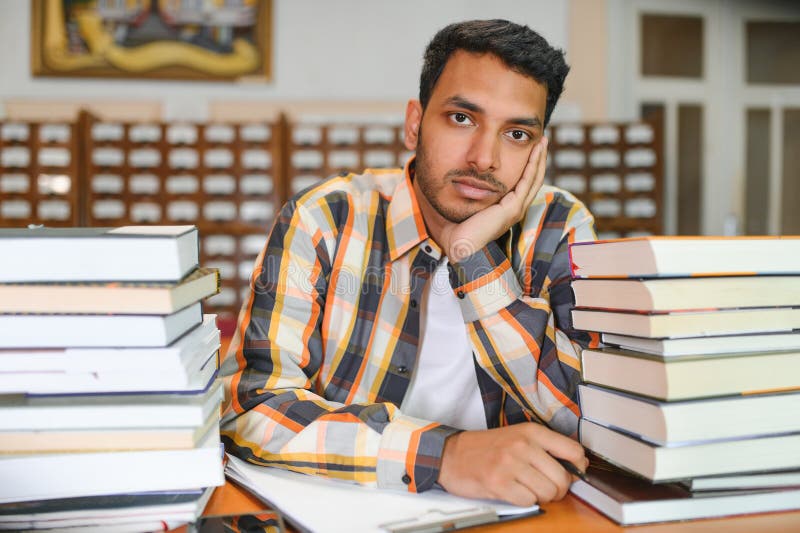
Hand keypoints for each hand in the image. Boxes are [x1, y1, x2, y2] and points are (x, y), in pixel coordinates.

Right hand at [437, 422, 587, 506]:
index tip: (573, 472)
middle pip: (562, 478)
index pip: (573, 450)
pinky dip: (524, 502)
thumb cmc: (488, 448)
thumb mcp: (518, 437)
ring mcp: (510, 464)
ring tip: (527, 488)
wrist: (452, 454)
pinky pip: (529, 502)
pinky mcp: (499, 483)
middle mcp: (522, 445)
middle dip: (558, 489)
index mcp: (531, 432)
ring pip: (547, 492)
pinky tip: (514, 492)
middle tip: (546, 487)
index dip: (578, 467)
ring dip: (541, 497)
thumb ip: (546, 448)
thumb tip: (578, 467)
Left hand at [439, 137, 547, 261]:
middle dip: (538, 159)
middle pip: (533, 179)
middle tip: (541, 140)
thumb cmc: (456, 230)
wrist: (460, 247)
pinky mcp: (512, 209)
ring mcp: (515, 209)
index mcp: (505, 209)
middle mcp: (514, 208)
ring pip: (534, 179)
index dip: (527, 166)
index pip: (522, 183)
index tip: (528, 148)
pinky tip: (535, 152)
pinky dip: (532, 166)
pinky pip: (526, 182)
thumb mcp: (463, 203)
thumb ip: (464, 190)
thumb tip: (452, 176)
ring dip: (538, 159)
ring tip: (542, 141)